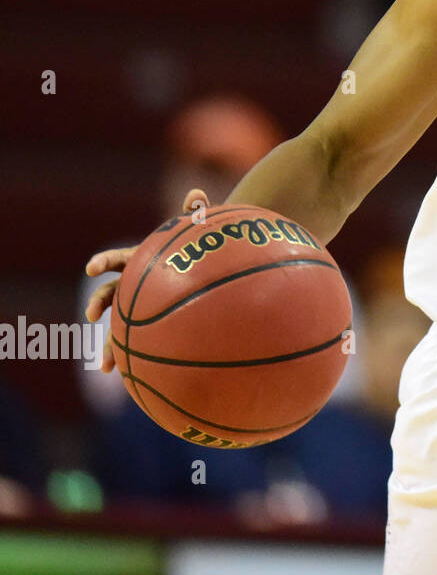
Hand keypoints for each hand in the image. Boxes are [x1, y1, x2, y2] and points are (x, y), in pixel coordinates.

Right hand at [84, 187, 210, 373]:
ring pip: (121, 327)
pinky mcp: (155, 325)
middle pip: (111, 295)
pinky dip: (139, 360)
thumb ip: (195, 213)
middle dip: (99, 305)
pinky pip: (145, 343)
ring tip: (108, 367)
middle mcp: (136, 284)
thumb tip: (197, 193)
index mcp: (141, 260)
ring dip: (112, 347)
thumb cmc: (201, 247)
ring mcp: (142, 306)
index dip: (104, 262)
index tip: (92, 269)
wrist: (206, 266)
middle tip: (90, 315)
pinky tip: (137, 381)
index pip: (118, 259)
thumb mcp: (198, 230)